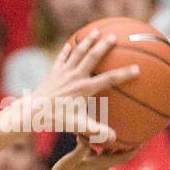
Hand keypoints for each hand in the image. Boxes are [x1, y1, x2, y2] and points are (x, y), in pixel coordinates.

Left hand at [30, 31, 139, 146]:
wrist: (31, 113)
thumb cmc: (56, 120)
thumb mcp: (77, 126)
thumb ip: (96, 130)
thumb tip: (114, 137)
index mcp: (84, 88)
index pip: (108, 79)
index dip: (123, 74)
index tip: (137, 69)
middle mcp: (75, 77)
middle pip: (93, 57)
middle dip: (104, 46)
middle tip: (114, 37)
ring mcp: (64, 73)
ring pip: (78, 52)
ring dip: (88, 41)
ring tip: (96, 31)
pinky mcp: (54, 73)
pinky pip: (62, 58)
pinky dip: (67, 51)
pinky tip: (70, 44)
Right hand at [47, 137, 139, 169]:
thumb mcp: (69, 161)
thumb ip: (80, 149)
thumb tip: (88, 137)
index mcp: (100, 164)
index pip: (124, 156)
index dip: (135, 147)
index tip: (145, 136)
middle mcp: (101, 167)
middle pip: (121, 153)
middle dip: (129, 142)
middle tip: (138, 128)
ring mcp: (96, 169)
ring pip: (111, 154)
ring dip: (117, 143)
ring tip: (121, 128)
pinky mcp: (90, 168)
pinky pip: (102, 155)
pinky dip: (106, 146)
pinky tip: (100, 136)